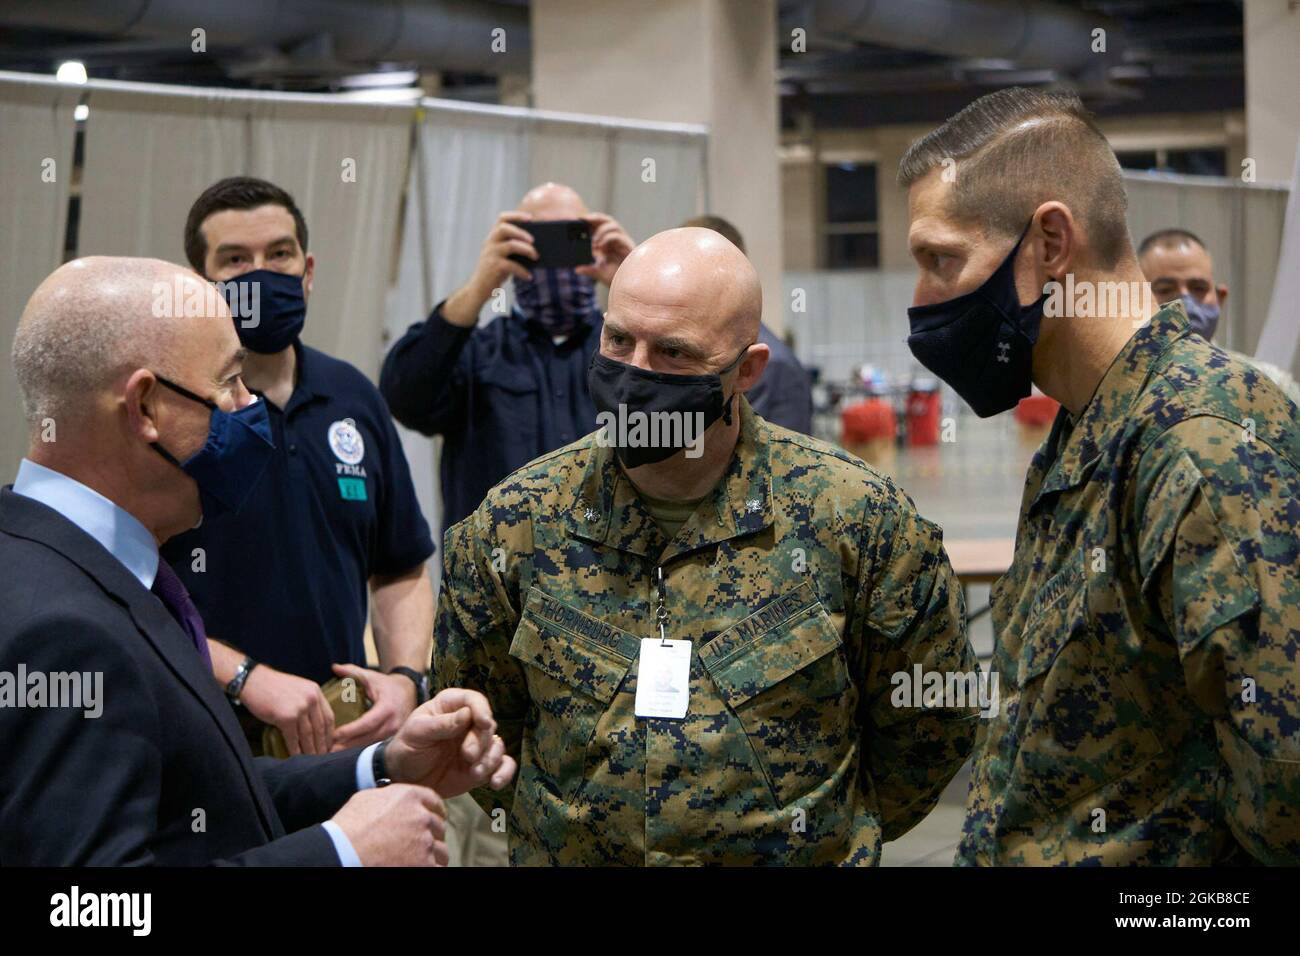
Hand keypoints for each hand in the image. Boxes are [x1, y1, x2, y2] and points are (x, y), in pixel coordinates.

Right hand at [240, 664, 333, 754]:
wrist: (253, 681)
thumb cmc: (273, 686)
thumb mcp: (298, 688)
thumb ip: (308, 702)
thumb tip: (313, 723)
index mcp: (316, 691)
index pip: (328, 717)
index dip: (329, 734)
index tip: (329, 745)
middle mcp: (311, 699)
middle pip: (320, 728)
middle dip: (322, 745)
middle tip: (322, 757)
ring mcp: (299, 708)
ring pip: (308, 735)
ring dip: (310, 751)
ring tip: (311, 761)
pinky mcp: (286, 717)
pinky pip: (293, 738)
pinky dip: (295, 750)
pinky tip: (296, 757)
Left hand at [329, 664, 415, 750]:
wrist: (408, 692)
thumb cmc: (387, 685)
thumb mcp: (371, 676)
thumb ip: (352, 671)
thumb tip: (335, 667)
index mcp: (387, 708)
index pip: (366, 723)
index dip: (349, 731)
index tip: (333, 735)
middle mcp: (392, 723)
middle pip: (366, 739)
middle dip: (345, 745)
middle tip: (326, 748)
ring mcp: (393, 733)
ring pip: (369, 745)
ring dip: (350, 750)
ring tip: (332, 752)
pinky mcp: (391, 739)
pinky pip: (372, 746)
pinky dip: (358, 749)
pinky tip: (344, 751)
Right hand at [330, 783, 447, 865]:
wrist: (340, 854)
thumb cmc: (347, 828)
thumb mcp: (367, 799)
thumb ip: (390, 796)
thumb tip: (398, 802)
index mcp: (410, 797)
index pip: (435, 802)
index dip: (434, 813)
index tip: (431, 821)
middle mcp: (422, 817)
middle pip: (438, 827)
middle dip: (430, 835)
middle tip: (417, 844)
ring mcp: (425, 843)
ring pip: (441, 850)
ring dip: (432, 855)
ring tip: (416, 859)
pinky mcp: (424, 865)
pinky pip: (438, 867)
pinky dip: (429, 868)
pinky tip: (417, 868)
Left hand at [385, 688, 515, 798]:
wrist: (405, 779)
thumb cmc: (407, 748)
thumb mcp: (417, 733)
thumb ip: (441, 724)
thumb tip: (467, 714)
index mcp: (451, 706)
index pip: (474, 700)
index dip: (482, 709)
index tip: (484, 723)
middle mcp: (468, 722)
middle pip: (487, 726)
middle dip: (481, 742)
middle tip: (468, 756)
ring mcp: (477, 744)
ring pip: (497, 746)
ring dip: (490, 759)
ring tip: (475, 773)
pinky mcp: (482, 765)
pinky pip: (503, 765)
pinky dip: (504, 773)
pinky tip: (495, 783)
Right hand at [443, 211, 537, 326]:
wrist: (478, 289)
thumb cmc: (495, 271)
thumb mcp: (503, 256)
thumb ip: (514, 248)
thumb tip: (537, 246)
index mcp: (493, 237)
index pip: (502, 219)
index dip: (516, 215)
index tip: (531, 218)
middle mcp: (490, 242)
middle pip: (504, 228)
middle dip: (521, 232)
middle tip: (534, 240)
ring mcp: (490, 254)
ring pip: (510, 245)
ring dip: (526, 250)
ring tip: (536, 257)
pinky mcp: (493, 267)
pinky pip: (511, 265)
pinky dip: (522, 271)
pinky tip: (529, 277)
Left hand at [577, 212, 633, 286]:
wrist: (627, 286)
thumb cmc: (616, 278)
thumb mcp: (598, 273)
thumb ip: (588, 269)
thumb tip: (576, 269)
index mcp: (608, 242)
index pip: (600, 225)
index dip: (591, 220)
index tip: (579, 219)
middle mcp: (616, 239)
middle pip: (607, 221)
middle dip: (595, 218)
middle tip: (584, 219)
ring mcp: (623, 242)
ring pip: (613, 226)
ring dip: (602, 231)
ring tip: (593, 242)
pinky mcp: (629, 247)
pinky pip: (618, 237)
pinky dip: (608, 239)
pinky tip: (600, 247)